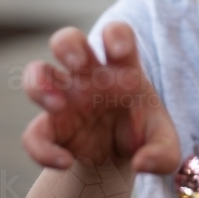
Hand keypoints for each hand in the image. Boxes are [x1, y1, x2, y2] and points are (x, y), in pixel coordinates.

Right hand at [21, 22, 180, 173]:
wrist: (118, 160)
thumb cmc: (144, 137)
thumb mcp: (165, 148)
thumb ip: (163, 154)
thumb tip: (142, 163)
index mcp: (122, 69)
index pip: (116, 34)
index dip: (115, 35)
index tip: (120, 51)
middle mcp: (89, 77)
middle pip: (67, 40)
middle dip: (68, 44)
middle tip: (77, 63)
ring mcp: (66, 98)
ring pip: (36, 74)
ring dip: (39, 83)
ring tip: (56, 105)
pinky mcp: (51, 127)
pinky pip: (34, 133)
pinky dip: (43, 149)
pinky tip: (65, 162)